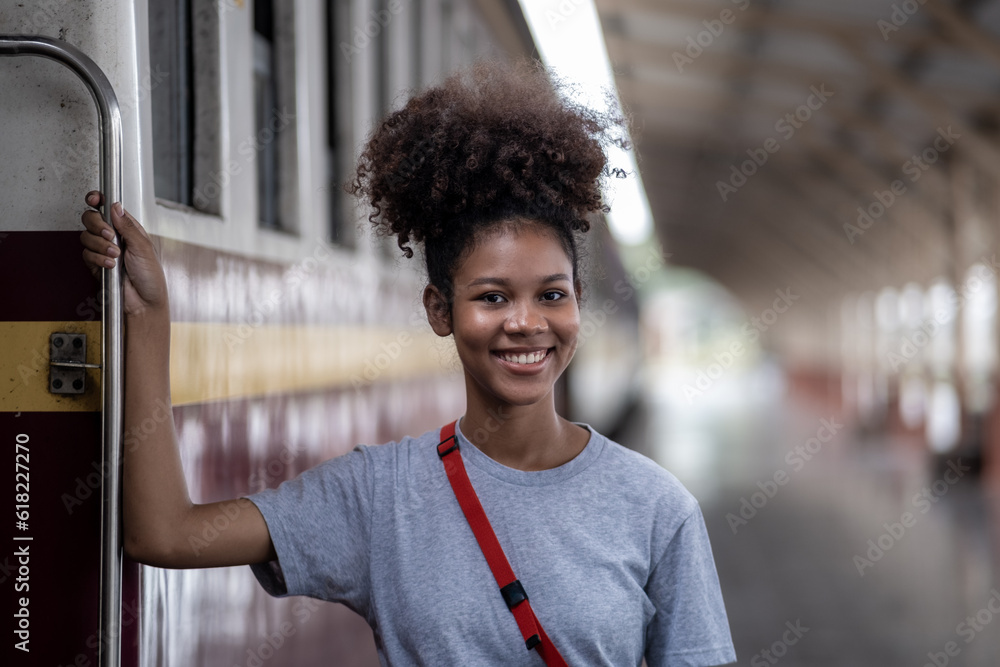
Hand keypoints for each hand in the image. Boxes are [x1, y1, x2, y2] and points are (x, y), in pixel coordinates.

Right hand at [79, 191, 168, 316]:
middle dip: (98, 226)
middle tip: (109, 235)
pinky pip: (86, 254)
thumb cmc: (151, 276)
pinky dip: (98, 259)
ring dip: (101, 246)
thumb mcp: (143, 247)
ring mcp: (103, 250)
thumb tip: (116, 207)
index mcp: (128, 229)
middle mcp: (114, 237)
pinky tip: (110, 265)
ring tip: (116, 256)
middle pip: (91, 219)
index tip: (94, 199)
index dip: (98, 200)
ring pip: (86, 236)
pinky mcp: (95, 263)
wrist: (143, 301)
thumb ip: (127, 226)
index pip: (109, 208)